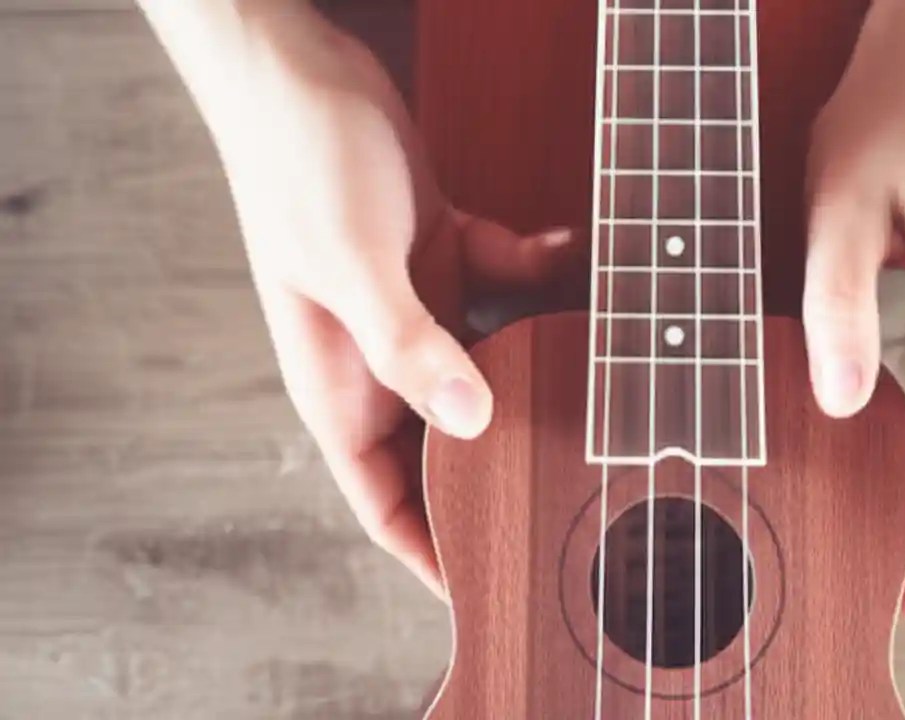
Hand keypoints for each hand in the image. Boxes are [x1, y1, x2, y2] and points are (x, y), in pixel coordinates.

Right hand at [193, 8, 577, 599]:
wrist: (298, 68)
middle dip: (497, 473)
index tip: (488, 587)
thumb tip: (472, 420)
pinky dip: (538, 278)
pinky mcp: (441, 252)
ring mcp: (413, 305)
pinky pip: (503, 283)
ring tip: (598, 386)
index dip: (431, 550)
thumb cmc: (299, 163)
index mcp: (341, 383)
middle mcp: (379, 356)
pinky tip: (572, 256)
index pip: (383, 499)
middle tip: (573, 491)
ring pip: (483, 370)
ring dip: (533, 375)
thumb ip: (408, 344)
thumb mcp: (351, 261)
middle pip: (444, 448)